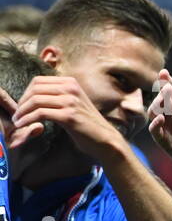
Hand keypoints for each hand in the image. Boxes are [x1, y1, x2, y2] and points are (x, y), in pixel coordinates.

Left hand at [9, 76, 126, 159]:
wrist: (105, 140)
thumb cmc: (87, 125)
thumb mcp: (74, 104)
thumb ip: (59, 96)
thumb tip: (35, 95)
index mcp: (71, 83)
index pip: (39, 81)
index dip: (26, 93)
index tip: (22, 105)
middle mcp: (71, 88)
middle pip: (35, 89)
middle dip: (21, 102)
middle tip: (17, 114)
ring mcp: (71, 101)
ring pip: (36, 100)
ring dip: (22, 112)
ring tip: (18, 121)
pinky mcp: (69, 115)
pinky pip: (41, 113)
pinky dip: (28, 119)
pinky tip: (23, 125)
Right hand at [148, 70, 171, 172]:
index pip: (171, 92)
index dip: (166, 82)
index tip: (164, 73)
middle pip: (160, 101)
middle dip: (162, 93)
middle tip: (168, 89)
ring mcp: (167, 128)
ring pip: (154, 113)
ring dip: (157, 105)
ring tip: (165, 100)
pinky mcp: (165, 141)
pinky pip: (155, 131)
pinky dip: (155, 124)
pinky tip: (162, 118)